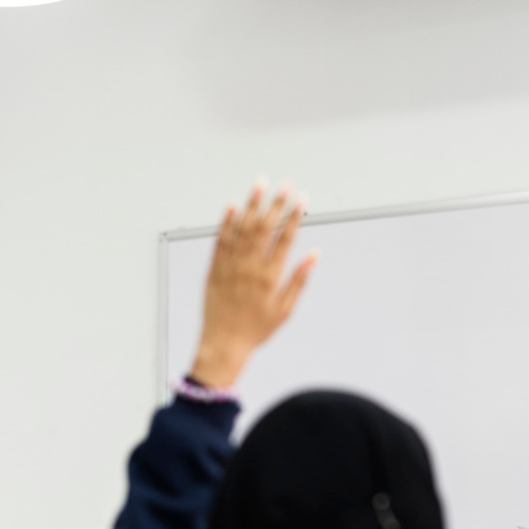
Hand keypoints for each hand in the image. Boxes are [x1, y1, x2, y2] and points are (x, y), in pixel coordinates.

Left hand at [188, 181, 317, 387]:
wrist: (224, 344)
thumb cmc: (256, 330)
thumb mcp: (285, 310)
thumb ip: (299, 281)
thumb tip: (314, 255)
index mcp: (270, 278)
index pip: (285, 239)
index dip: (294, 216)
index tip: (301, 198)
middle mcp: (249, 268)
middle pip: (264, 228)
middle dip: (276, 203)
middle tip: (285, 184)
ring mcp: (230, 267)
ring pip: (241, 228)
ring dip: (252, 204)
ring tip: (260, 184)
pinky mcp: (214, 269)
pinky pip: (220, 241)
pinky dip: (225, 222)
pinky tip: (231, 206)